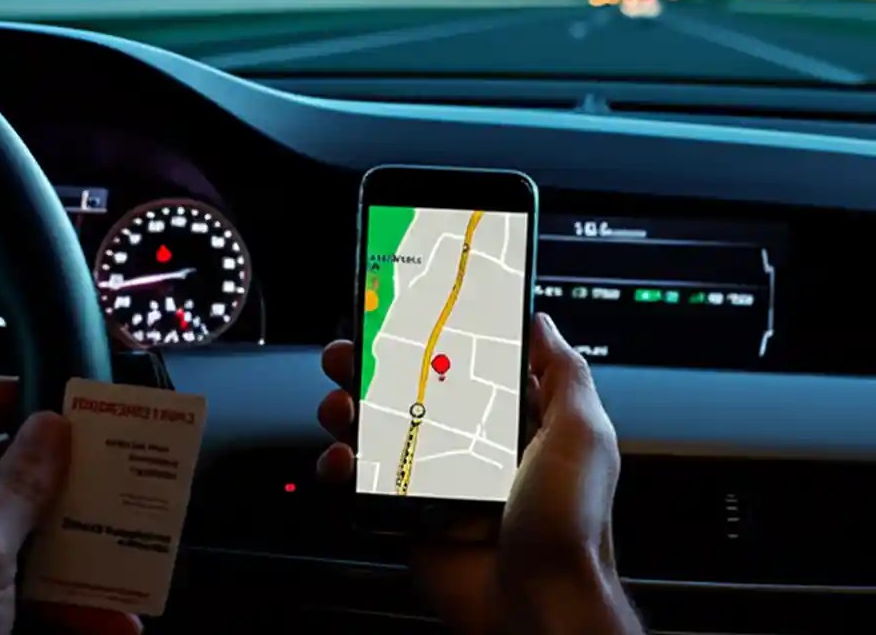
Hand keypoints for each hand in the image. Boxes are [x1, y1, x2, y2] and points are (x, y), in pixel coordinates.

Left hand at [0, 377, 141, 634]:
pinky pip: (13, 580)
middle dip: (65, 488)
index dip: (32, 399)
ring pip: (18, 530)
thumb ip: (20, 483)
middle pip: (2, 469)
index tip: (91, 411)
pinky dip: (58, 597)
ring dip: (72, 552)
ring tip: (125, 564)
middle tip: (120, 486)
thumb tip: (54, 425)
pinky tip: (106, 616)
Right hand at [318, 314, 638, 633]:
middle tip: (350, 357)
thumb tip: (542, 323)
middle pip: (411, 394)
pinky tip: (343, 460)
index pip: (465, 367)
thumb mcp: (582, 435)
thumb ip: (564, 374)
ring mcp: (437, 482)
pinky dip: (342, 467)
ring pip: (379, 433)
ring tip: (340, 407)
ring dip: (350, 411)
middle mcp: (473, 449)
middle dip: (373, 370)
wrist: (537, 604)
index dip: (431, 340)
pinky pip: (363, 484)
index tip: (402, 318)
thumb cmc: (570, 526)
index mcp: (514, 424)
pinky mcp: (408, 515)